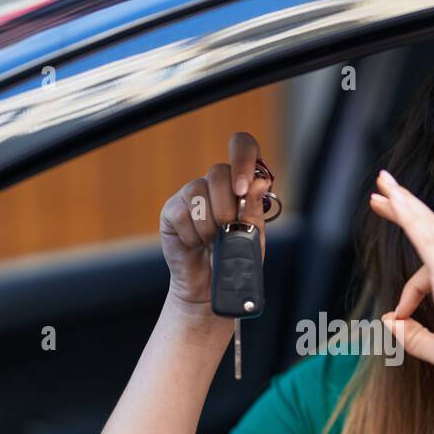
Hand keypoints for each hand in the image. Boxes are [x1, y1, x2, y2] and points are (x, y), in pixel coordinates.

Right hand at [158, 131, 271, 320]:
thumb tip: (260, 181)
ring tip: (213, 242)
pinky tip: (196, 244)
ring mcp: (192, 194)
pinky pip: (183, 212)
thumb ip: (255, 210)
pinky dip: (193, 234)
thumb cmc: (235, 259)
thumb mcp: (253, 236)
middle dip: (226, 207)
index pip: (244, 147)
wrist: (211, 286)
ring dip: (209, 225)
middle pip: (219, 171)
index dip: (243, 159)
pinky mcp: (173, 210)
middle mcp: (216, 183)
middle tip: (228, 230)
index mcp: (242, 183)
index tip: (243, 189)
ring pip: (198, 191)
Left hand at [371, 169, 433, 401]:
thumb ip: (416, 336)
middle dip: (408, 209)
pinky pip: (426, 239)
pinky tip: (394, 202)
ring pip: (430, 228)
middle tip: (382, 189)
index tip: (400, 309)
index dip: (411, 282)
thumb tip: (390, 321)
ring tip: (381, 187)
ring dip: (405, 205)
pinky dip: (409, 218)